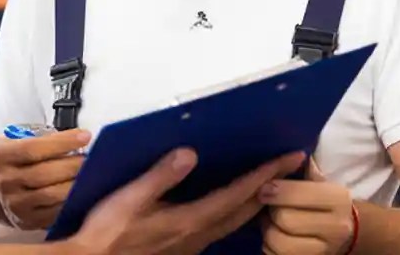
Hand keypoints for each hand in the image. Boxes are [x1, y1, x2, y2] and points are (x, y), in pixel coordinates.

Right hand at [0, 128, 91, 229]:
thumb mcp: (7, 145)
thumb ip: (35, 143)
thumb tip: (73, 140)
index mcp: (3, 157)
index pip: (35, 149)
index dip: (62, 142)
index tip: (84, 136)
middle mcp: (8, 181)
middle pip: (46, 174)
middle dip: (74, 164)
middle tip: (93, 157)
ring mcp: (17, 204)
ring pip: (52, 195)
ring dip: (76, 184)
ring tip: (92, 175)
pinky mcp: (26, 222)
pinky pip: (54, 214)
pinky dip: (71, 203)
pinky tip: (82, 193)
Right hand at [69, 149, 306, 254]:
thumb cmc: (108, 233)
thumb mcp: (131, 197)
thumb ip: (162, 176)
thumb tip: (190, 154)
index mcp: (190, 220)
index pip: (238, 194)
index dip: (265, 174)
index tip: (288, 158)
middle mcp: (198, 234)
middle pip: (245, 210)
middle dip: (269, 186)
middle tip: (290, 166)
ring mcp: (191, 244)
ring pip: (235, 222)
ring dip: (255, 202)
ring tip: (268, 184)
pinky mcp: (182, 248)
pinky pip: (220, 228)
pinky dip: (234, 212)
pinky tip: (229, 207)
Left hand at [260, 159, 355, 254]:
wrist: (348, 231)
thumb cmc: (324, 199)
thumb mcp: (319, 180)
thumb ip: (301, 169)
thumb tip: (291, 154)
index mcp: (337, 199)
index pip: (298, 193)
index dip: (276, 190)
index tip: (264, 188)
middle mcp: (337, 227)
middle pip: (284, 219)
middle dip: (270, 210)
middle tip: (267, 205)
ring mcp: (325, 250)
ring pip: (278, 242)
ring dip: (267, 230)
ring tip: (270, 221)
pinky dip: (269, 247)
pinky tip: (274, 237)